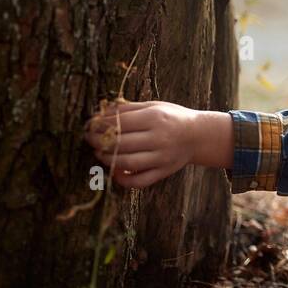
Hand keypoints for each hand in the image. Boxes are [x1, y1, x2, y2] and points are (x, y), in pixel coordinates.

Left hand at [84, 100, 231, 188]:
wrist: (198, 135)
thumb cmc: (172, 118)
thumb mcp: (153, 106)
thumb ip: (127, 109)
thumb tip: (98, 114)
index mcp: (155, 118)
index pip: (119, 122)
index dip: (99, 125)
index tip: (89, 125)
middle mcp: (159, 138)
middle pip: (120, 143)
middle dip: (98, 142)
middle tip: (90, 139)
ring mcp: (162, 157)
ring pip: (126, 162)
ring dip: (106, 159)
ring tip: (100, 152)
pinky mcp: (164, 172)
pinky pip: (139, 181)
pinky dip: (123, 179)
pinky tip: (115, 171)